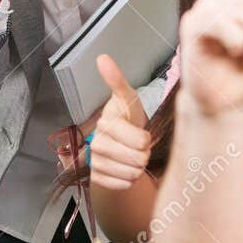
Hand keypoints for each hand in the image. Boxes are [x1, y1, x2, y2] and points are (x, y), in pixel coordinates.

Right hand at [88, 54, 150, 190]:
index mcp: (107, 123)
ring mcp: (95, 161)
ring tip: (132, 156)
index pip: (140, 142)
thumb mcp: (128, 98)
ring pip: (131, 174)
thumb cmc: (127, 118)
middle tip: (138, 147)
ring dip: (137, 168)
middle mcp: (97, 142)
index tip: (141, 133)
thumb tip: (102, 58)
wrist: (116, 141)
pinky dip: (128, 180)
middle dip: (143, 155)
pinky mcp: (97, 177)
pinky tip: (124, 168)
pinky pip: (123, 185)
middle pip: (137, 160)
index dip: (146, 140)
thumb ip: (116, 80)